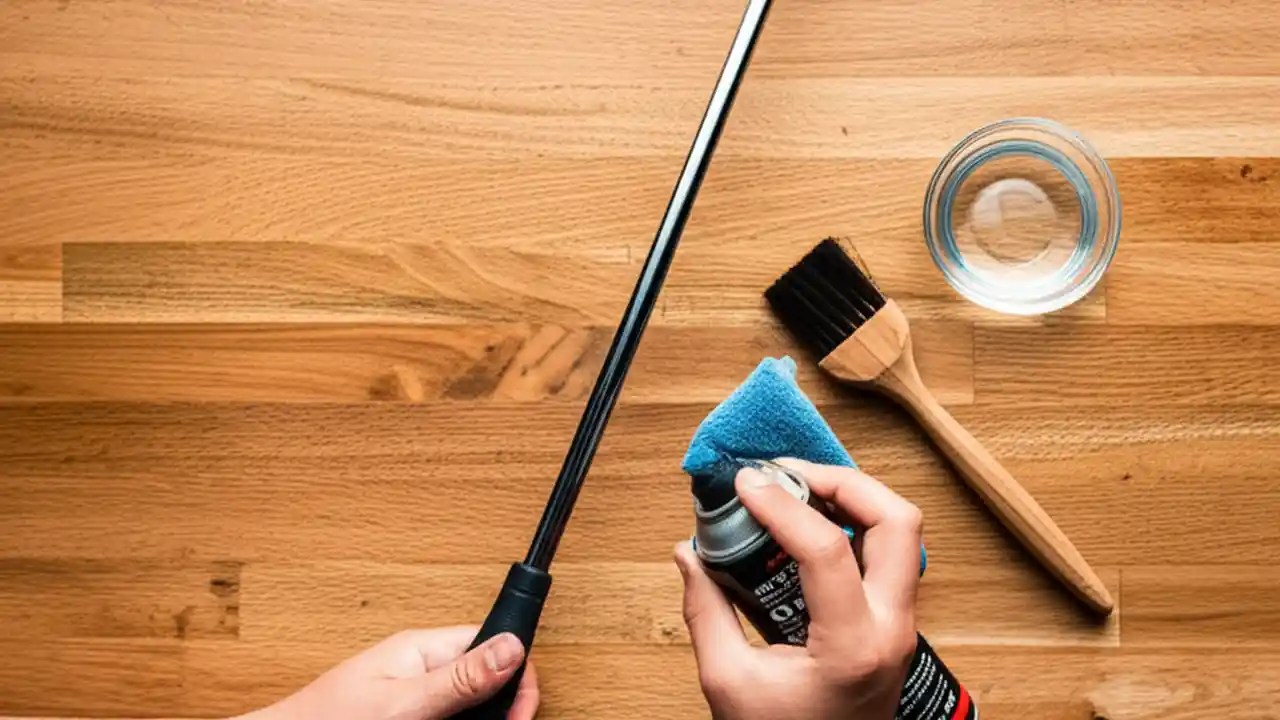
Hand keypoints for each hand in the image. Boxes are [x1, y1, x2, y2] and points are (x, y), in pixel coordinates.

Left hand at [240, 627, 538, 719]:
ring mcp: (414, 691)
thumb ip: (458, 679)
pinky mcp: (407, 712)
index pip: (494, 642)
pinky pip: (448, 715)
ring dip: (482, 718)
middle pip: (488, 677)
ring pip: (471, 703)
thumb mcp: (404, 703)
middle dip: (503, 706)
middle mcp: (422, 665)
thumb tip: (512, 646)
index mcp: (423, 647)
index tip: (522, 712)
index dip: (517, 676)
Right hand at [674, 459, 922, 719]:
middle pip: (896, 522)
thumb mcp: (729, 683)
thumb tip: (688, 553)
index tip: (744, 485)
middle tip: (789, 473)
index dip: (781, 505)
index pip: (827, 549)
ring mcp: (900, 627)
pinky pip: (888, 556)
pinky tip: (810, 524)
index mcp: (852, 648)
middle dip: (843, 482)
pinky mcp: (894, 626)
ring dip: (854, 498)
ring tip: (797, 489)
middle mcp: (891, 630)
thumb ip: (706, 611)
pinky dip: (854, 525)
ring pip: (901, 533)